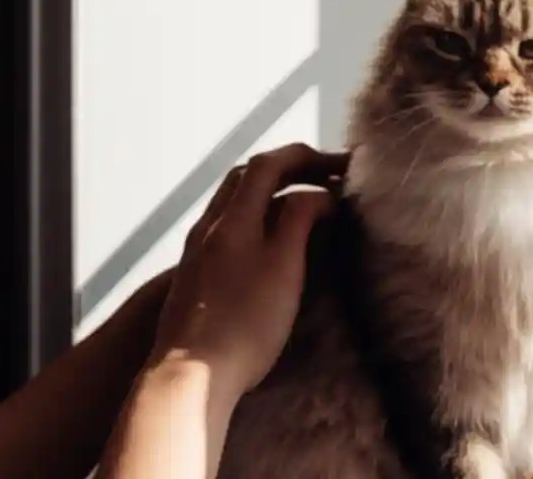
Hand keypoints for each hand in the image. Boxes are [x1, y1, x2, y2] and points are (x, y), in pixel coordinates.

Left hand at [148, 143, 348, 397]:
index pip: (267, 164)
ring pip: (234, 203)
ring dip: (271, 193)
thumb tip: (318, 194)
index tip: (341, 166)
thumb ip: (299, 221)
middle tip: (325, 181)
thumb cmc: (246, 322)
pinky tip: (271, 242)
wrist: (190, 375)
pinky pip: (228, 228)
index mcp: (232, 218)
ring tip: (304, 208)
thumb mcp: (284, 266)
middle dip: (288, 169)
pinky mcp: (194, 276)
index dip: (306, 157)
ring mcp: (197, 251)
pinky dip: (256, 218)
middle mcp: (209, 225)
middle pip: (246, 177)